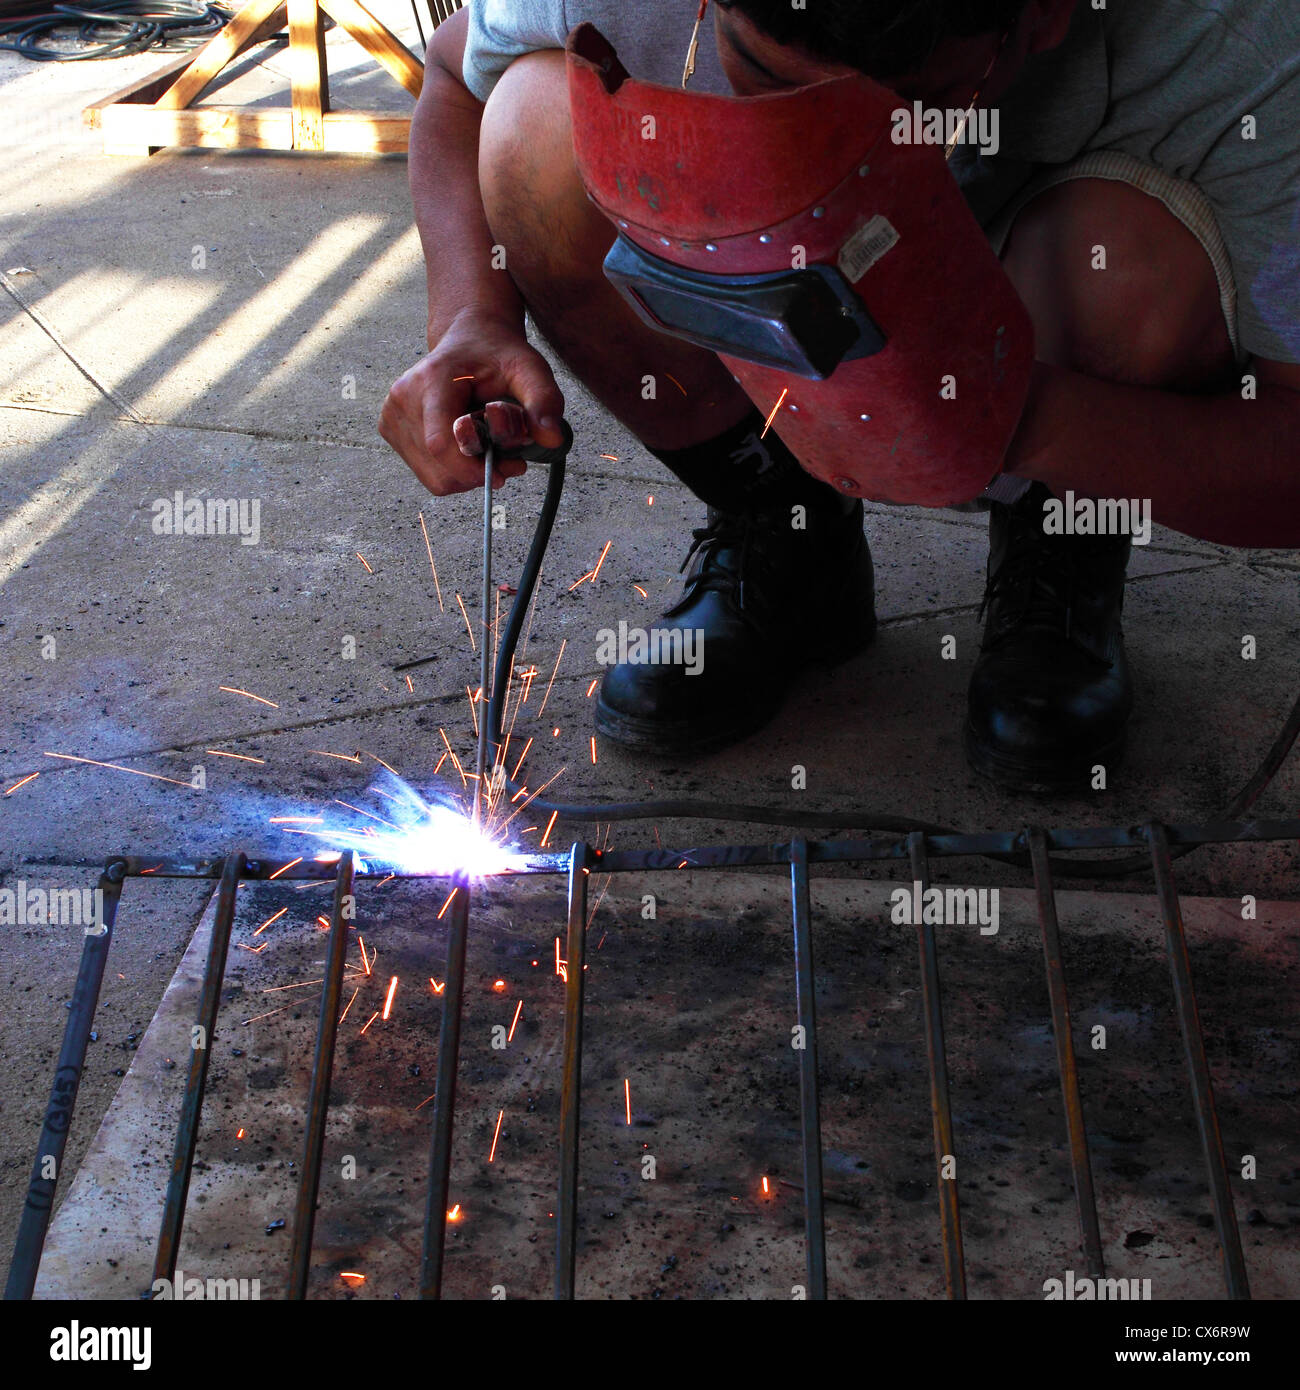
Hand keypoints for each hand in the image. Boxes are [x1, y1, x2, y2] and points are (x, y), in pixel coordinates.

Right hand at [379, 309, 565, 494]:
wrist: (469, 340)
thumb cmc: (497, 355)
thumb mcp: (529, 369)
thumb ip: (544, 400)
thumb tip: (551, 438)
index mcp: (430, 379)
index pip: (440, 444)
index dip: (470, 470)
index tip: (502, 474)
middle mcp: (402, 398)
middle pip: (438, 467)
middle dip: (476, 474)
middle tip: (505, 459)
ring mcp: (391, 415)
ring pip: (433, 477)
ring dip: (467, 475)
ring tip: (487, 449)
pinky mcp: (390, 429)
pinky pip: (427, 473)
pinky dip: (453, 472)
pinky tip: (467, 447)